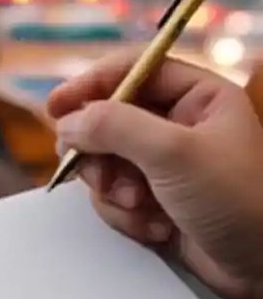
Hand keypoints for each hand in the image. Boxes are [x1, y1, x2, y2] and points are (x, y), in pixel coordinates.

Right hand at [49, 51, 262, 298]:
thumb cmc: (240, 202)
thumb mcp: (175, 153)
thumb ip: (114, 127)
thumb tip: (68, 122)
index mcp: (199, 97)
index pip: (132, 70)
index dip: (91, 84)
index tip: (57, 106)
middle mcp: (179, 124)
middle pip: (108, 118)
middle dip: (101, 152)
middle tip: (101, 173)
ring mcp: (165, 164)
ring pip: (104, 160)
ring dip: (113, 189)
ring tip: (141, 207)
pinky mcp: (155, 199)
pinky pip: (112, 195)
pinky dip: (125, 214)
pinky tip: (156, 227)